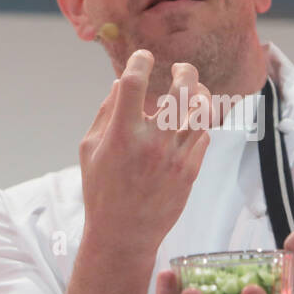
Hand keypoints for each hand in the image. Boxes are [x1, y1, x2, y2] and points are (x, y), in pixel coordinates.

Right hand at [79, 49, 212, 256]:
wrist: (124, 235)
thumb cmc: (102, 191)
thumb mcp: (90, 149)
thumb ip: (106, 113)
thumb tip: (120, 83)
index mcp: (121, 135)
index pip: (133, 82)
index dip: (140, 61)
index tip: (143, 58)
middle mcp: (152, 143)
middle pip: (182, 90)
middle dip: (185, 71)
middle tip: (180, 71)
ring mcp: (175, 157)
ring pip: (202, 111)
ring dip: (198, 96)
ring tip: (191, 94)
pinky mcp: (191, 171)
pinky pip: (204, 136)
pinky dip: (197, 126)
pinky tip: (187, 127)